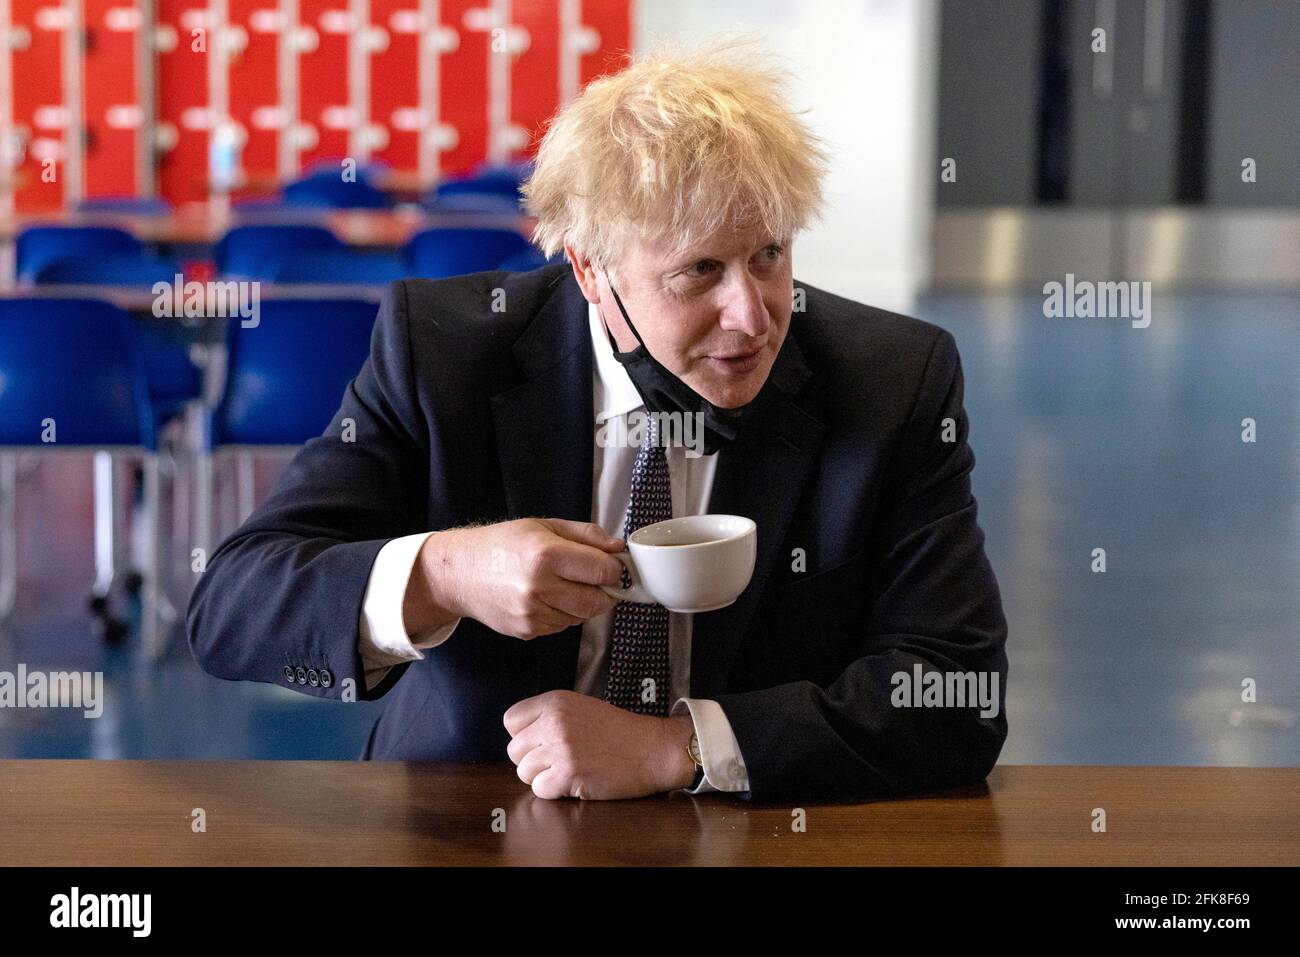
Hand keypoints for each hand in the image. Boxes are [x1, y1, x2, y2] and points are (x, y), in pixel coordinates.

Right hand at [404, 518, 625, 639]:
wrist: (460, 573)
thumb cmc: (501, 544)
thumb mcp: (545, 526)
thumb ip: (586, 535)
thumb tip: (619, 549)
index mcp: (545, 555)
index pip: (602, 571)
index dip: (613, 569)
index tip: (612, 565)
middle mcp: (539, 588)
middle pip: (597, 602)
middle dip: (604, 591)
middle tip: (595, 578)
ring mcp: (532, 614)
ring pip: (582, 617)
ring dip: (582, 603)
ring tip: (563, 584)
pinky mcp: (528, 631)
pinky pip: (563, 626)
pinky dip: (564, 614)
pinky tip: (547, 597)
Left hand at [505, 690, 697, 798]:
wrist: (653, 749)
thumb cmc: (620, 731)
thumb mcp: (581, 707)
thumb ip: (549, 716)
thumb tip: (521, 737)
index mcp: (555, 701)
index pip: (511, 721)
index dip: (524, 734)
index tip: (542, 740)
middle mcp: (554, 722)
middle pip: (514, 751)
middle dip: (532, 759)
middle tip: (559, 759)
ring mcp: (560, 749)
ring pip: (524, 772)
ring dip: (543, 776)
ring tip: (569, 770)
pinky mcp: (569, 774)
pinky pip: (540, 790)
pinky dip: (555, 791)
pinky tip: (576, 781)